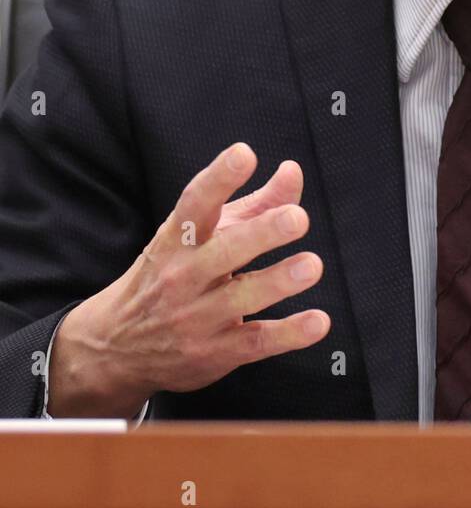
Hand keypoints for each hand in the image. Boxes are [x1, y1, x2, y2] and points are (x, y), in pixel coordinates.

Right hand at [47, 143, 329, 416]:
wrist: (116, 348)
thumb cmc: (172, 275)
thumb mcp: (203, 236)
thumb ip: (255, 203)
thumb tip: (293, 171)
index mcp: (177, 239)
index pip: (195, 203)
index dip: (219, 178)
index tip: (244, 154)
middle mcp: (182, 276)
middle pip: (224, 251)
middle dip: (262, 233)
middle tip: (297, 218)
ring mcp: (196, 318)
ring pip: (240, 297)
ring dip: (278, 281)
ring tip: (312, 265)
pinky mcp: (215, 353)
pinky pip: (255, 342)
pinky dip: (289, 334)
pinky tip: (318, 322)